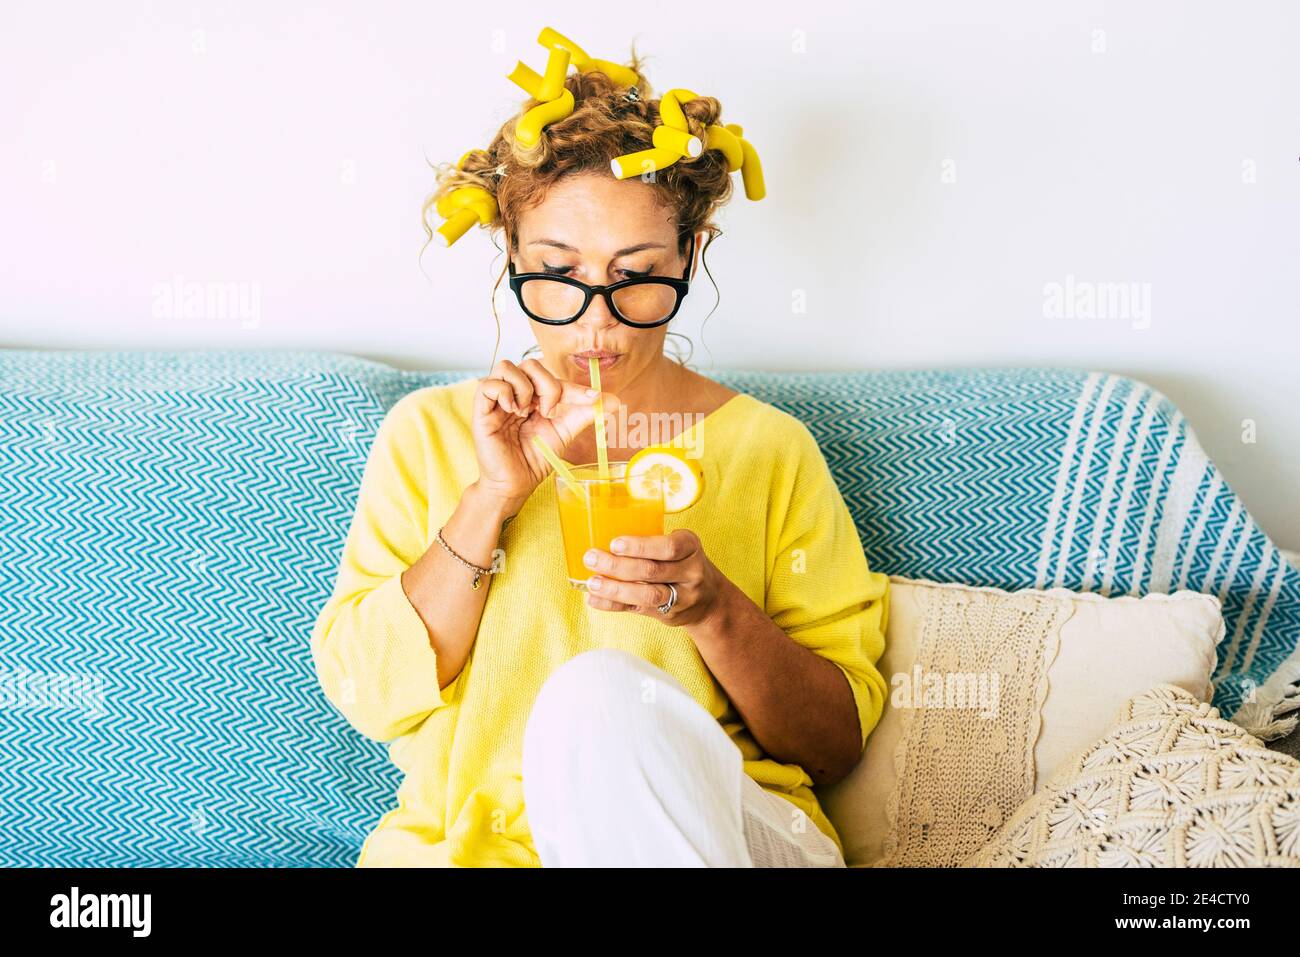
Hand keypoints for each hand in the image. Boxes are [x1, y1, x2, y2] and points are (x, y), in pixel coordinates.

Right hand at [472, 358, 619, 512]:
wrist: (516, 484)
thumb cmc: (536, 459)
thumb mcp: (565, 432)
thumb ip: (585, 413)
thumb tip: (613, 401)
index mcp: (534, 395)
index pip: (552, 375)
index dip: (573, 386)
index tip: (592, 399)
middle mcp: (515, 393)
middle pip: (530, 363)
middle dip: (547, 385)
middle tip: (549, 412)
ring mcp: (497, 400)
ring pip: (506, 366)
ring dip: (524, 387)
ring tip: (526, 413)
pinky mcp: (481, 411)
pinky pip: (488, 385)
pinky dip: (504, 393)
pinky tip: (513, 411)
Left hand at [581, 529, 725, 627]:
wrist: (710, 600)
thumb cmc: (684, 563)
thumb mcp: (680, 546)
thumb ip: (653, 543)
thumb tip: (604, 535)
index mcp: (690, 548)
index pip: (669, 547)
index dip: (640, 546)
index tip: (615, 544)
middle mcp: (690, 573)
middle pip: (652, 571)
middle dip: (618, 566)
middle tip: (591, 558)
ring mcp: (680, 597)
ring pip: (647, 595)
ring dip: (615, 589)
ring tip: (593, 582)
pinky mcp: (667, 615)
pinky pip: (637, 609)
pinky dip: (613, 604)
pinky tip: (595, 599)